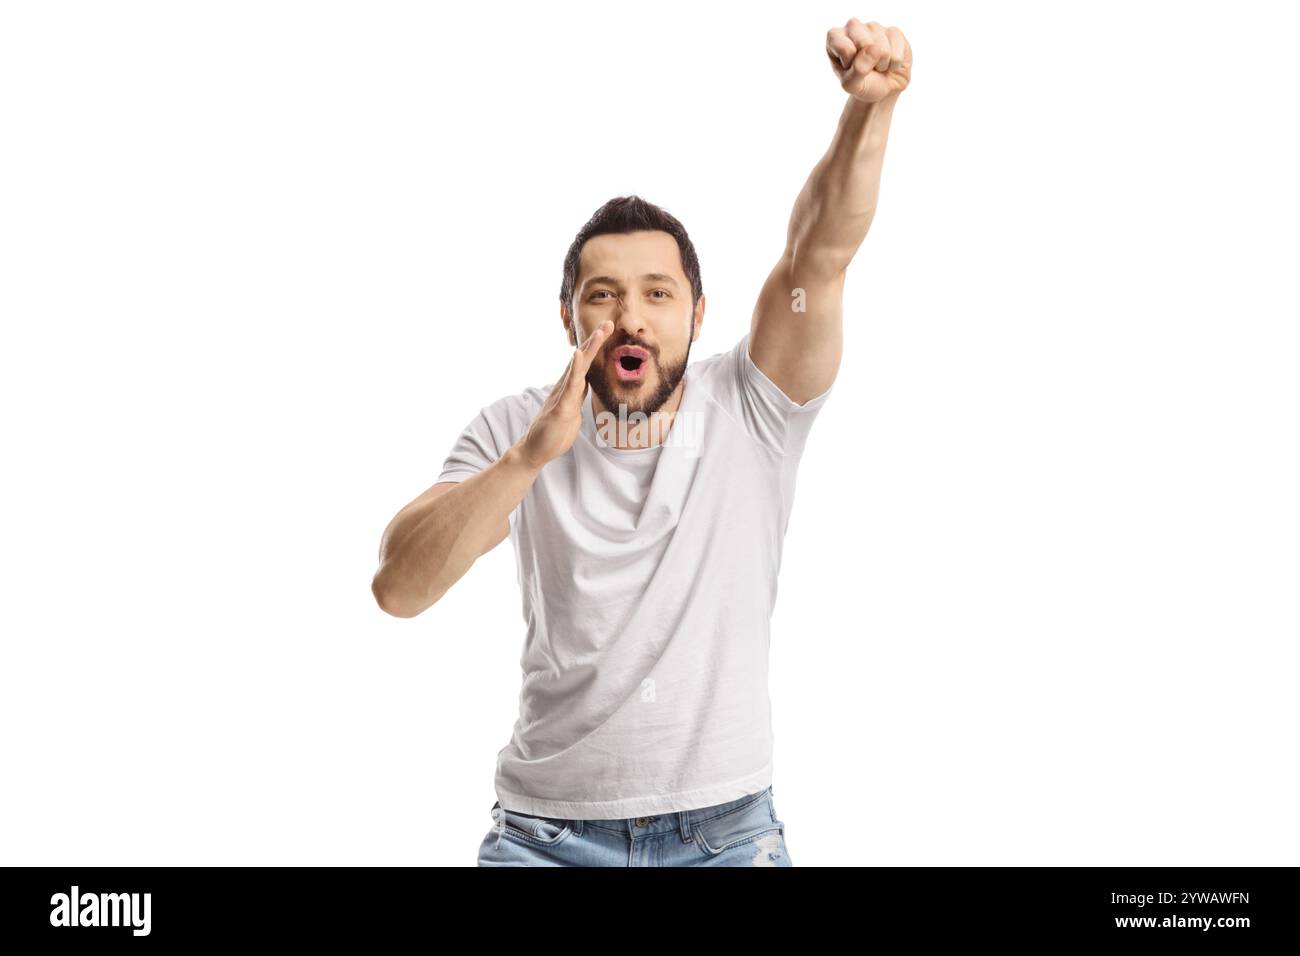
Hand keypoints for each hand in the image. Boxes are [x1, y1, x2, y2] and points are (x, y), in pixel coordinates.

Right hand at [517, 319, 613, 469]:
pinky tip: (578, 355)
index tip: (606, 331)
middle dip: (595, 341)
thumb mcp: (571, 411)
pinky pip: (570, 386)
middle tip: (609, 322)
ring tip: (599, 332)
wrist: (535, 450)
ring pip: (578, 368)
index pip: (585, 364)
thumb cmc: (553, 433)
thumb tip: (584, 385)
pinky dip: (575, 369)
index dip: (595, 348)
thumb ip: (576, 396)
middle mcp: (565, 387)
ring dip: (588, 349)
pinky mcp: (561, 408)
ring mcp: (562, 396)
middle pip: (582, 360)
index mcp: (570, 389)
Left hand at [826, 19, 910, 102]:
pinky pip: (897, 48)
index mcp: (835, 37)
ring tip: (877, 66)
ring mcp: (874, 26)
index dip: (849, 64)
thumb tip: (875, 48)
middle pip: (864, 42)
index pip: (843, 47)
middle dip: (868, 63)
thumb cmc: (862, 84)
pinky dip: (894, 63)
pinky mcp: (894, 31)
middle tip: (866, 67)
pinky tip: (890, 62)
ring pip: (882, 47)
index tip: (849, 68)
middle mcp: (853, 26)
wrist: (883, 88)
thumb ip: (857, 69)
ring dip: (882, 64)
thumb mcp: (852, 85)